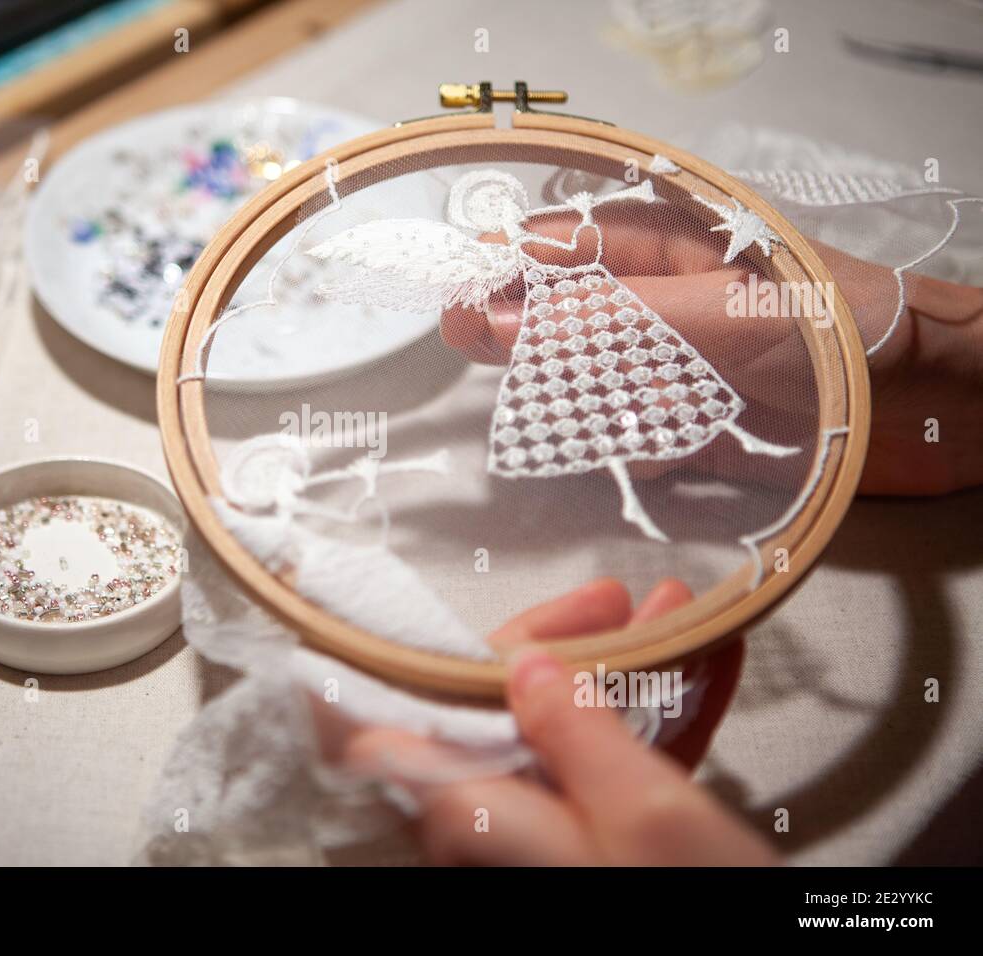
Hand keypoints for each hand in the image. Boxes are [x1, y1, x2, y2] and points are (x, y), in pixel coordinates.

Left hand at [333, 578, 777, 865]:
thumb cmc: (697, 907)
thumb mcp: (645, 815)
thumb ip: (575, 732)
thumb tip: (527, 667)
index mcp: (476, 819)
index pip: (424, 714)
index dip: (460, 651)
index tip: (512, 608)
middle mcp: (495, 834)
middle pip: (509, 713)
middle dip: (574, 646)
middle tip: (621, 599)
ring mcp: (545, 845)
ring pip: (571, 737)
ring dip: (630, 671)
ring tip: (677, 618)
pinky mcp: (596, 853)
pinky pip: (613, 775)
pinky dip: (658, 724)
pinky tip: (703, 674)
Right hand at [440, 203, 982, 495]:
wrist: (940, 414)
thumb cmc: (839, 334)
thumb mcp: (713, 313)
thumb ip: (605, 322)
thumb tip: (494, 322)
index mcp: (674, 249)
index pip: (569, 245)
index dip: (509, 264)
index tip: (456, 292)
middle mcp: (668, 307)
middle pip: (570, 315)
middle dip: (522, 330)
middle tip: (463, 339)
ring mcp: (681, 370)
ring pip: (594, 380)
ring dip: (565, 395)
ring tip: (524, 395)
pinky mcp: (699, 430)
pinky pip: (633, 437)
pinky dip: (617, 447)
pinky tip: (610, 448)